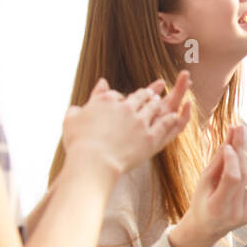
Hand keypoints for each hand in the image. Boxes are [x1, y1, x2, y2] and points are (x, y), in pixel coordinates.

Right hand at [61, 72, 191, 176]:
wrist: (93, 162)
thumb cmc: (78, 143)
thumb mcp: (73, 117)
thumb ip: (87, 100)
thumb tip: (99, 84)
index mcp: (106, 100)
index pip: (116, 95)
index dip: (120, 98)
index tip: (123, 99)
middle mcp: (125, 107)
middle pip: (139, 97)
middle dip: (146, 93)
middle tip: (153, 91)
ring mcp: (140, 121)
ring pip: (153, 107)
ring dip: (158, 103)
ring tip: (162, 101)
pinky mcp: (150, 137)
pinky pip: (164, 124)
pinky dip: (169, 118)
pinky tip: (174, 116)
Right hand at [170, 123, 246, 246]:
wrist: (207, 229)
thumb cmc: (201, 201)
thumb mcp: (202, 182)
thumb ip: (217, 162)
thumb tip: (231, 142)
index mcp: (217, 208)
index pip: (232, 178)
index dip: (231, 159)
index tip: (228, 143)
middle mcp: (235, 214)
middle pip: (242, 174)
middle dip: (239, 149)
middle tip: (237, 128)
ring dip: (239, 166)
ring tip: (225, 173)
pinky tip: (237, 186)